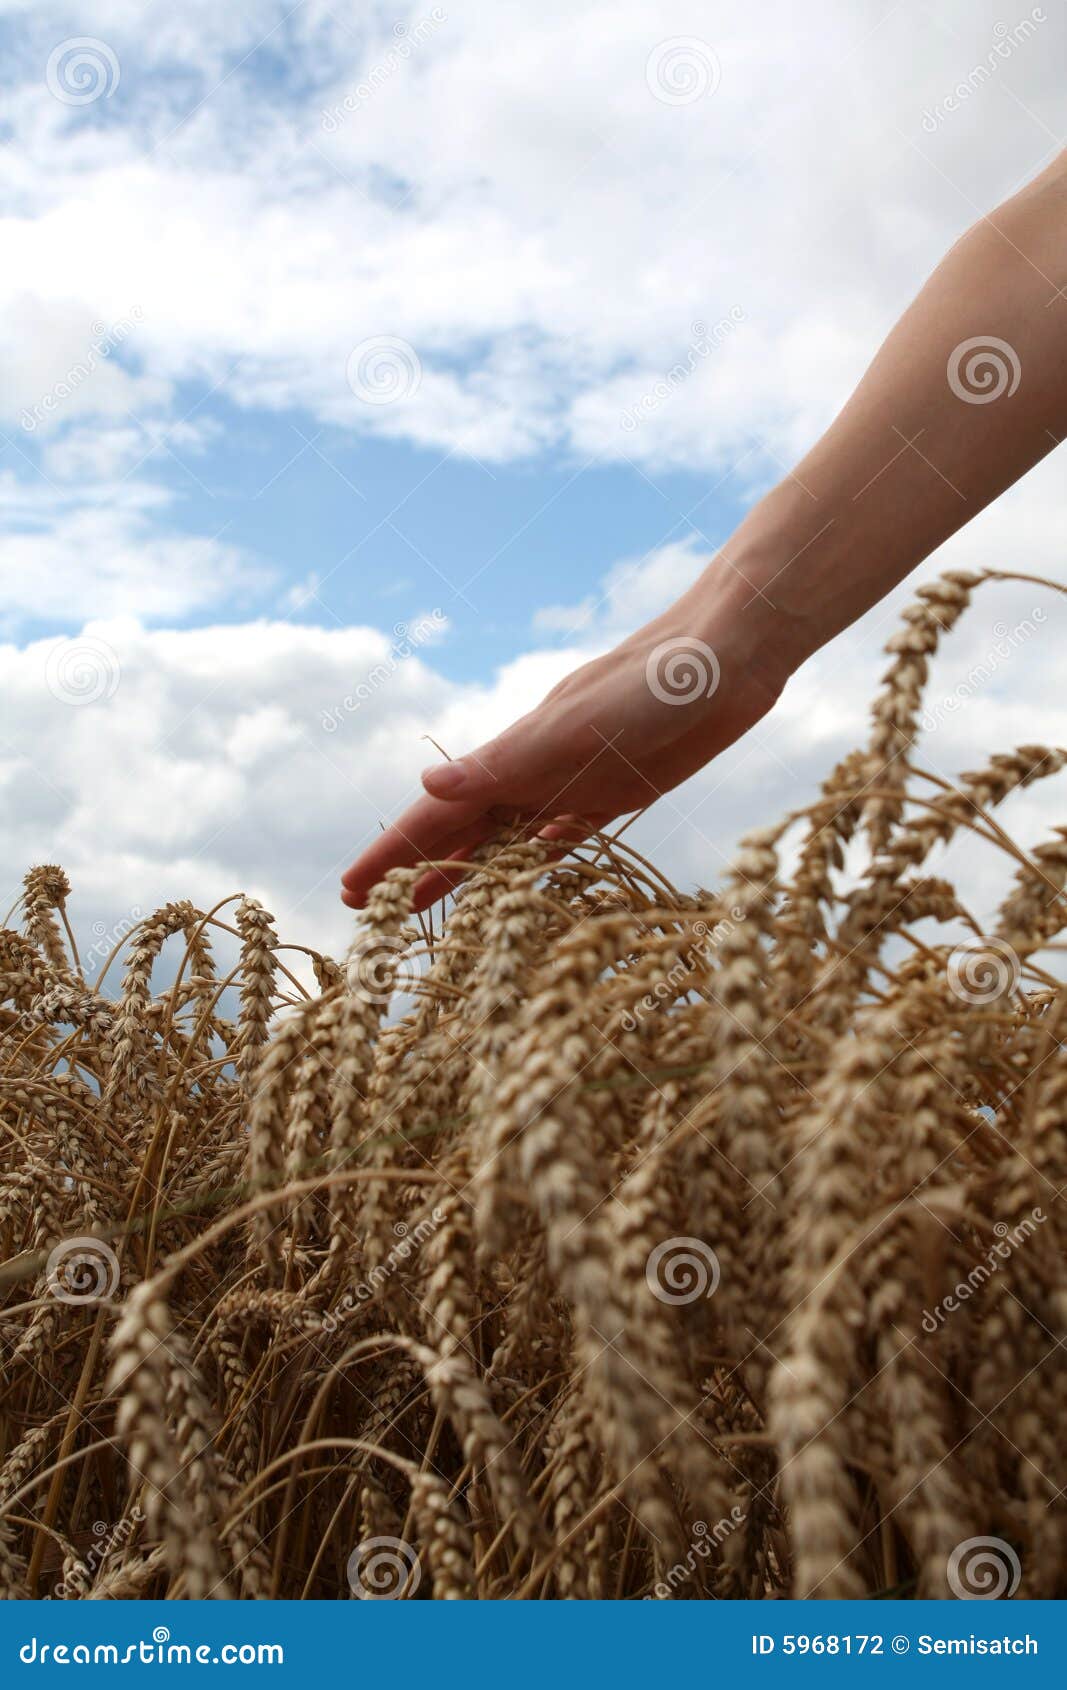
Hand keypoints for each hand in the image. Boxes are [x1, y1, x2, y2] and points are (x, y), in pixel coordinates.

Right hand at [340, 582, 799, 911]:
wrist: (732, 652)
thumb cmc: (654, 680)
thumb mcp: (576, 724)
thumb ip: (505, 761)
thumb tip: (426, 787)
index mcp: (516, 755)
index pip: (438, 814)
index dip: (395, 854)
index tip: (352, 893)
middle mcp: (537, 771)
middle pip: (462, 830)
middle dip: (416, 865)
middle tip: (372, 910)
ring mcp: (577, 781)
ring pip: (506, 838)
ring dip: (468, 868)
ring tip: (427, 903)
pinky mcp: (622, 791)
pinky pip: (566, 836)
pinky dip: (536, 858)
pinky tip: (524, 879)